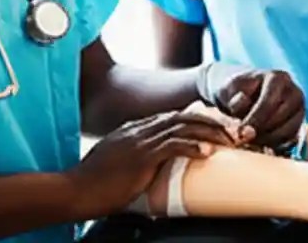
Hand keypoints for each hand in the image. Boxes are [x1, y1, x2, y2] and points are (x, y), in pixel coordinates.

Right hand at [69, 111, 235, 217]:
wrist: (75, 191)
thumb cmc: (94, 184)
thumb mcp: (117, 165)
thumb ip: (136, 162)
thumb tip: (153, 173)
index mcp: (135, 129)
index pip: (174, 117)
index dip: (198, 121)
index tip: (217, 129)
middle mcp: (139, 129)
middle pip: (184, 116)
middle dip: (212, 122)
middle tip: (233, 132)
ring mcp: (140, 140)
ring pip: (183, 126)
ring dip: (210, 132)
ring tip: (229, 140)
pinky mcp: (141, 155)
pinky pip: (173, 145)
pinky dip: (193, 146)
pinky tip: (208, 151)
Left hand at [201, 64, 305, 147]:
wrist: (244, 96)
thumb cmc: (235, 92)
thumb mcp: (228, 90)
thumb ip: (233, 97)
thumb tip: (242, 102)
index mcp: (277, 78)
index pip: (269, 102)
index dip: (254, 120)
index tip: (240, 133)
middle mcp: (294, 91)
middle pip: (280, 118)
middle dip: (260, 132)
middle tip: (243, 141)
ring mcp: (299, 108)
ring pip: (288, 131)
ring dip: (267, 141)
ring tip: (249, 143)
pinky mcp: (299, 124)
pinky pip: (291, 140)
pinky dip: (275, 146)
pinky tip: (259, 146)